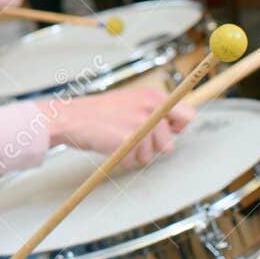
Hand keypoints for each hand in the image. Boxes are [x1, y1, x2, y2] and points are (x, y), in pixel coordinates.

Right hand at [40, 86, 194, 167]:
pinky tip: (112, 145)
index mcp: (153, 97)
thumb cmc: (97, 112)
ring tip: (119, 140)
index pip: (188, 116)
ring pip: (151, 155)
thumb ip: (153, 110)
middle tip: (134, 138)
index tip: (168, 130)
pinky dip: (123, 159)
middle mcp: (150, 109)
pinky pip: (134, 161)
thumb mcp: (131, 101)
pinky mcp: (128, 142)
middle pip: (169, 143)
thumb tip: (174, 123)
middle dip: (153, 147)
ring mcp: (140, 126)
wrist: (71, 117)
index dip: (177, 127)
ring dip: (136, 154)